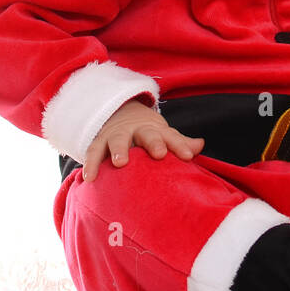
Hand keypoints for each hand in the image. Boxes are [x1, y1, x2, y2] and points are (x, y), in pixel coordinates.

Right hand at [80, 97, 205, 181]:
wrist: (121, 113)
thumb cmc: (149, 133)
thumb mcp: (164, 135)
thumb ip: (180, 143)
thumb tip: (200, 145)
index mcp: (157, 130)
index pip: (171, 136)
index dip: (180, 146)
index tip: (187, 156)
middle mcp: (138, 130)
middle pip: (147, 134)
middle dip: (153, 142)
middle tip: (159, 154)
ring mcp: (117, 135)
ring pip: (118, 140)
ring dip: (119, 150)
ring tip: (120, 163)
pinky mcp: (99, 142)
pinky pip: (93, 152)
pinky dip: (91, 164)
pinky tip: (89, 178)